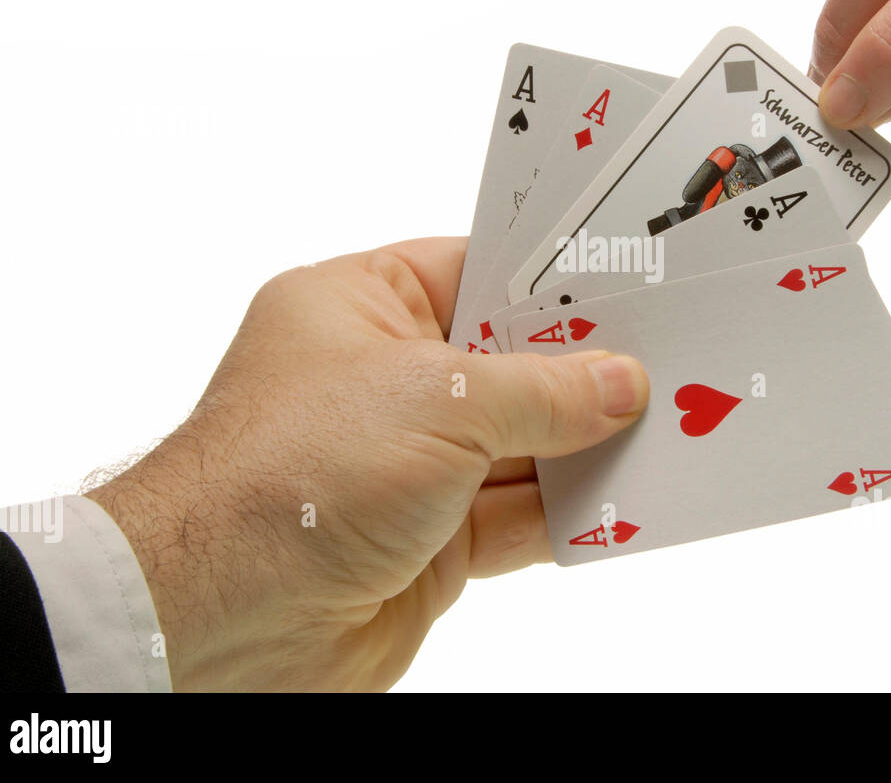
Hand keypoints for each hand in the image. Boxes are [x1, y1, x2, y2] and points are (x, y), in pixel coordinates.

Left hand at [86, 238, 648, 690]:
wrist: (221, 619)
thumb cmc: (290, 475)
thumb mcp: (438, 402)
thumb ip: (541, 391)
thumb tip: (617, 383)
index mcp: (360, 308)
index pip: (475, 271)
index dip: (551, 281)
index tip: (628, 284)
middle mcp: (383, 381)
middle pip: (509, 364)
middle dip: (584, 372)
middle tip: (668, 361)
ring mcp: (408, 463)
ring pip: (522, 445)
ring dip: (586, 447)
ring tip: (669, 429)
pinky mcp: (428, 539)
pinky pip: (518, 517)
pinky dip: (569, 513)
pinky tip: (624, 501)